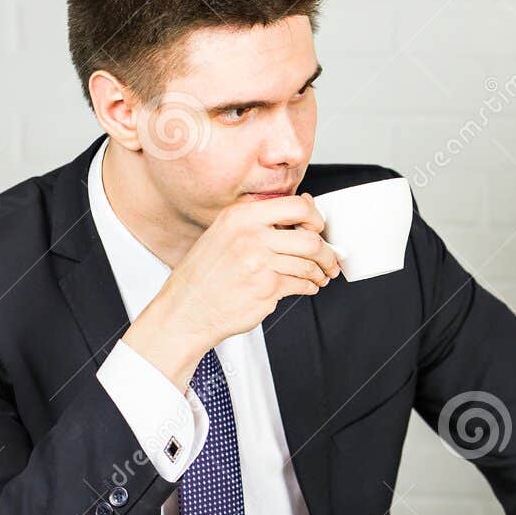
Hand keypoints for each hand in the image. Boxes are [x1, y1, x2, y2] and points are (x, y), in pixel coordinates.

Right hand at [123, 194, 341, 389]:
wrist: (185, 310)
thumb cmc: (205, 275)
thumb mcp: (226, 234)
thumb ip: (263, 219)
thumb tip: (305, 204)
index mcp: (241, 216)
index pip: (296, 206)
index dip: (316, 218)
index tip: (319, 229)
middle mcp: (250, 235)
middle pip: (310, 238)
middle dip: (327, 252)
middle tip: (330, 259)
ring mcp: (259, 262)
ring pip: (309, 263)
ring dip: (321, 272)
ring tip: (320, 276)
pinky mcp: (266, 288)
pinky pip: (301, 284)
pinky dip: (310, 286)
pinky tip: (307, 286)